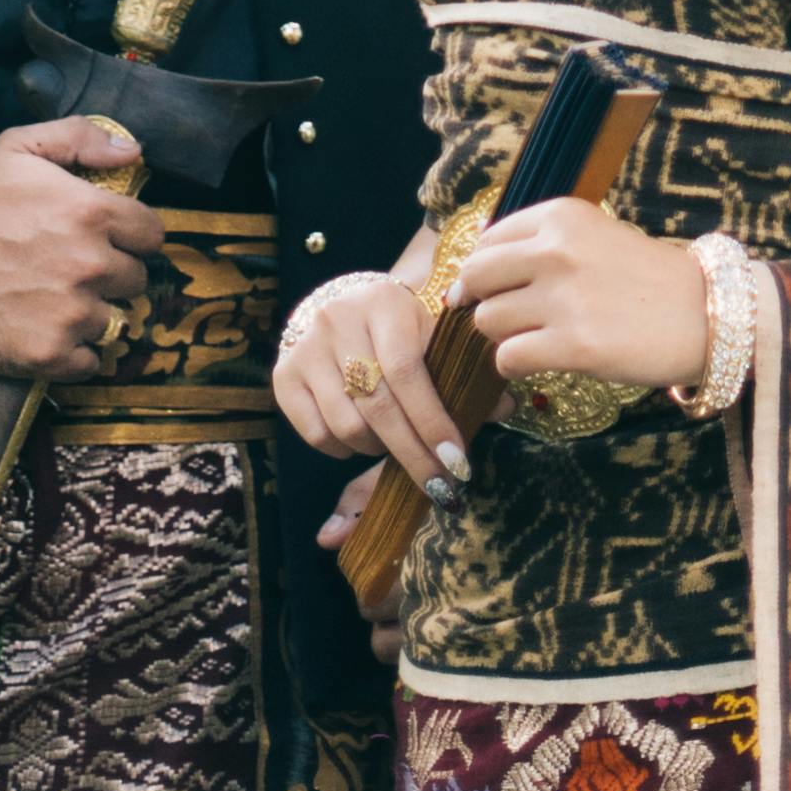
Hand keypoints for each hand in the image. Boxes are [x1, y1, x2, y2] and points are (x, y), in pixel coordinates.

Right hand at [0, 126, 165, 379]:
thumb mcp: (20, 146)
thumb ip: (82, 138)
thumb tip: (134, 152)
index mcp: (91, 212)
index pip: (152, 235)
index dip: (134, 235)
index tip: (113, 238)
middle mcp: (90, 265)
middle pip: (136, 280)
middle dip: (114, 273)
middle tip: (78, 268)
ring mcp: (71, 315)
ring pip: (115, 320)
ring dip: (94, 312)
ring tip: (59, 299)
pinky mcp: (49, 355)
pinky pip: (92, 362)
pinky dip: (78, 351)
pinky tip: (52, 330)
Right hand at [274, 266, 465, 500]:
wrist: (342, 304)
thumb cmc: (398, 326)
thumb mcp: (431, 332)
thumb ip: (465, 369)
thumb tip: (507, 407)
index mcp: (384, 303)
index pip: (408, 372)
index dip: (433, 422)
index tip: (458, 462)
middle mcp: (338, 319)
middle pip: (378, 406)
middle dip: (414, 455)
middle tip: (440, 487)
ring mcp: (306, 346)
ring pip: (347, 425)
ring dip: (377, 449)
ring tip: (394, 443)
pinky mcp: (283, 374)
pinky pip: (316, 434)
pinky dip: (342, 449)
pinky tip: (360, 437)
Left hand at [453, 201, 716, 398]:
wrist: (704, 314)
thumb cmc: (647, 278)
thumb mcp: (594, 236)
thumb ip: (542, 241)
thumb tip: (478, 254)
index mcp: (561, 216)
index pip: (487, 240)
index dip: (481, 270)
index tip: (487, 289)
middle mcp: (556, 249)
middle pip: (475, 277)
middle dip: (480, 301)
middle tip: (501, 317)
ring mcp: (564, 298)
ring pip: (488, 320)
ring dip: (501, 336)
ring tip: (529, 339)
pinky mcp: (574, 345)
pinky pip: (508, 358)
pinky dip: (511, 366)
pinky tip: (532, 364)